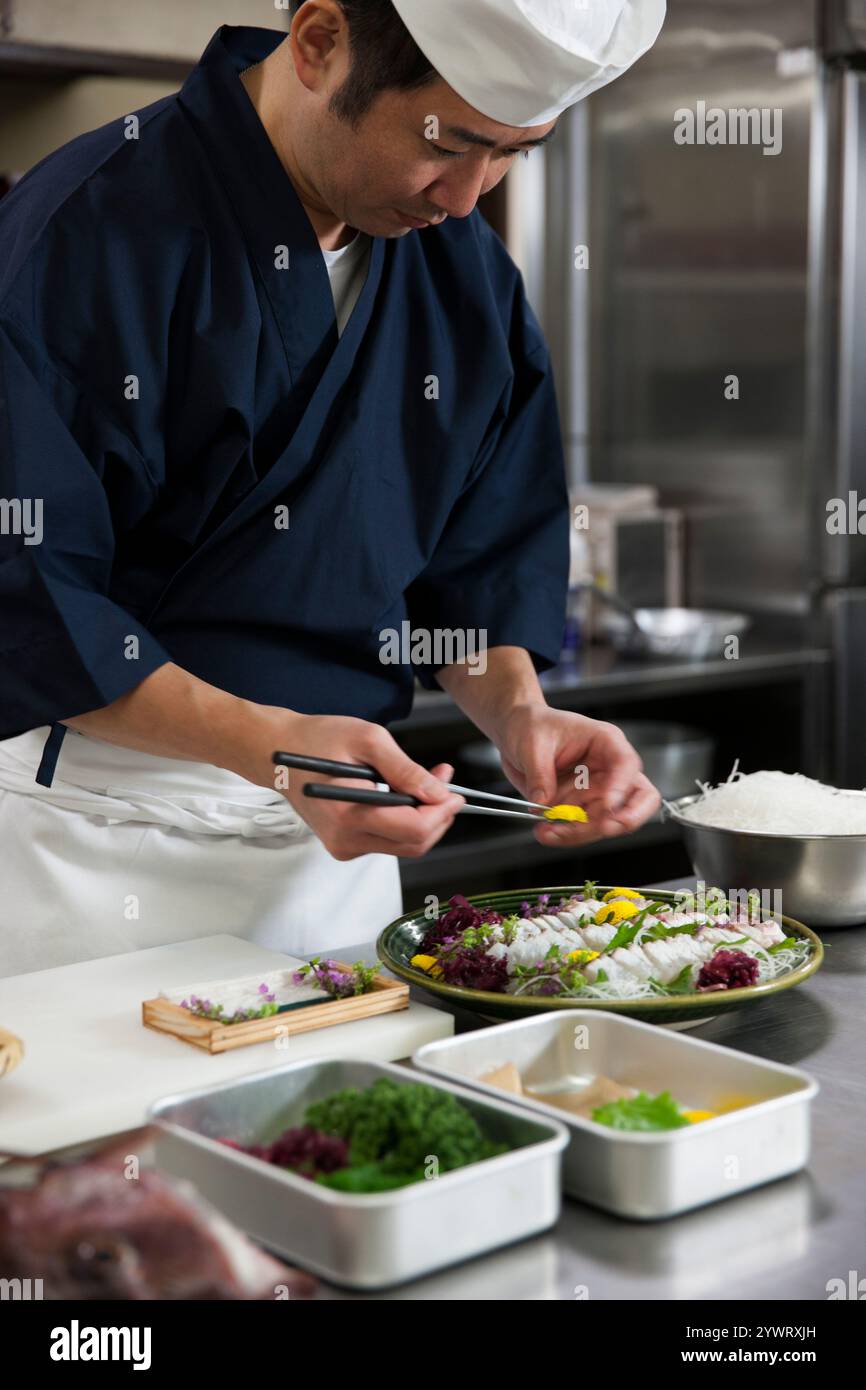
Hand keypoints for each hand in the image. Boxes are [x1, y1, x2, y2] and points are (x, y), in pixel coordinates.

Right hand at [237, 709, 463, 861]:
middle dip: (438, 815)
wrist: (276, 753)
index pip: (414, 829)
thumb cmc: (315, 740)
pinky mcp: (345, 845)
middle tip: (445, 783)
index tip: (454, 790)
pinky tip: (404, 795)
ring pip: (404, 845)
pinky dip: (406, 820)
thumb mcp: (367, 740)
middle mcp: (346, 839)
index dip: (442, 811)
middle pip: (414, 844)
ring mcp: (344, 846)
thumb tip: (438, 792)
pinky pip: (389, 840)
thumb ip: (405, 770)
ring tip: (427, 783)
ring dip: (425, 817)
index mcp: (349, 814)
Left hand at [496, 705, 660, 847]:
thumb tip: (543, 802)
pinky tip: (546, 832)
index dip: (622, 787)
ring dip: (582, 833)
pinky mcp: (580, 806)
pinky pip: (583, 828)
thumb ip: (540, 775)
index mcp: (605, 742)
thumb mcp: (533, 744)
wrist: (517, 732)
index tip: (608, 804)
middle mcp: (608, 769)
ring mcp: (596, 790)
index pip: (626, 765)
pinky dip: (566, 836)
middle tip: (602, 828)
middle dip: (623, 819)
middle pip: (635, 799)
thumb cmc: (533, 725)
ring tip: (550, 832)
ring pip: (607, 821)